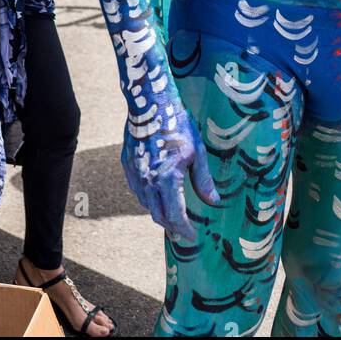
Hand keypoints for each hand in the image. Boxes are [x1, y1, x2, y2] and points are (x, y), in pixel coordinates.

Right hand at [121, 103, 219, 243]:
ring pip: (145, 204)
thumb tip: (213, 201)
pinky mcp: (127, 163)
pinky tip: (154, 194)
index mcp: (166, 180)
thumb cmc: (176, 124)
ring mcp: (134, 173)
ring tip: (170, 215)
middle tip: (182, 231)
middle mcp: (147, 181)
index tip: (192, 236)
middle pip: (158, 215)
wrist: (149, 102)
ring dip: (158, 213)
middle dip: (171, 226)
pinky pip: (136, 189)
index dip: (184, 230)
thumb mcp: (196, 152)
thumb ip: (203, 180)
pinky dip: (146, 197)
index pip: (175, 216)